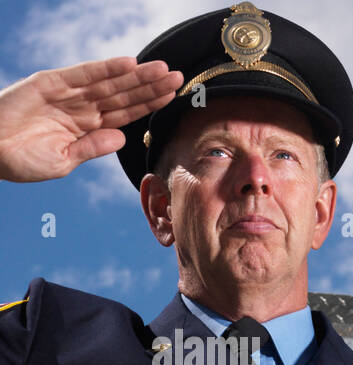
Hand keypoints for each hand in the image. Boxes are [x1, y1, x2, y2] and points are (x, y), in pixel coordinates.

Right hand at [0, 58, 181, 182]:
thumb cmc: (21, 161)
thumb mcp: (64, 161)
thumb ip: (92, 148)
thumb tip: (122, 139)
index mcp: (86, 128)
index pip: (125, 113)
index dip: (149, 104)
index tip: (173, 97)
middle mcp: (81, 107)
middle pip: (123, 94)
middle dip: (151, 86)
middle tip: (179, 77)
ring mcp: (67, 94)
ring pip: (109, 82)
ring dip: (136, 75)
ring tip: (163, 69)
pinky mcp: (49, 83)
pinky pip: (82, 74)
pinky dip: (105, 68)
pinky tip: (129, 64)